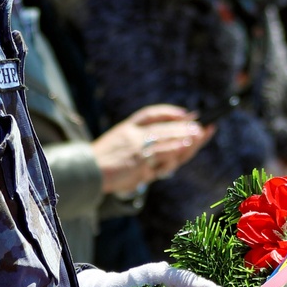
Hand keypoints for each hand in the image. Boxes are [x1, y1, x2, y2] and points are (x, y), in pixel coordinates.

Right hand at [91, 105, 212, 196]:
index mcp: (126, 127)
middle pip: (163, 127)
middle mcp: (132, 134)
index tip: (184, 113)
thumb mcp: (118, 145)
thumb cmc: (104, 164)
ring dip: (184, 137)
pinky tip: (186, 147)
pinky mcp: (139, 162)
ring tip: (200, 134)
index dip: (168, 112)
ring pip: (165, 140)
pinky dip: (175, 151)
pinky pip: (161, 157)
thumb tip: (167, 147)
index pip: (149, 114)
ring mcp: (136, 148)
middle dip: (183, 126)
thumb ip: (138, 144)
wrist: (86, 174)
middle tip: (200, 126)